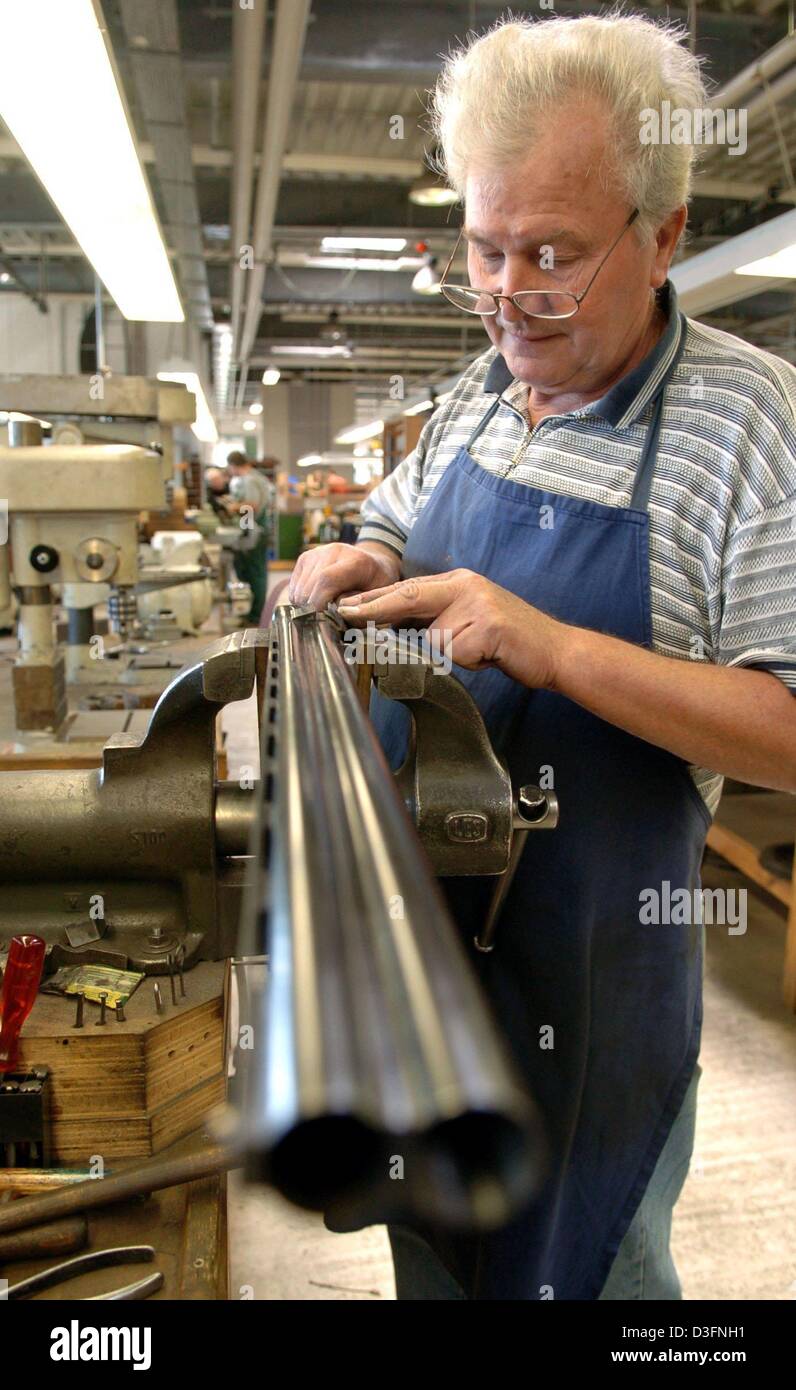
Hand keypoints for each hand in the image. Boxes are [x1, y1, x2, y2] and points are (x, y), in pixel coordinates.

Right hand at [288, 542, 400, 611]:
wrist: (372, 564)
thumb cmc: (375, 586)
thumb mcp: (377, 599)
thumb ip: (358, 608)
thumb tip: (335, 614)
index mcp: (356, 560)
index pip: (326, 579)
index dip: (319, 603)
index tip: (321, 621)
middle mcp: (334, 551)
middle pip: (310, 586)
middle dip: (312, 610)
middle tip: (323, 623)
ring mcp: (317, 552)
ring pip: (299, 589)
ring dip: (306, 607)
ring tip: (322, 611)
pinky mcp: (305, 558)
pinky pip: (294, 588)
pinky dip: (300, 601)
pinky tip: (316, 602)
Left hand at [337, 568, 565, 689]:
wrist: (555, 651)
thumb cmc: (508, 643)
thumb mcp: (468, 623)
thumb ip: (435, 621)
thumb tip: (391, 629)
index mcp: (458, 582)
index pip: (408, 589)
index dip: (376, 598)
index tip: (347, 606)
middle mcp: (466, 585)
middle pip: (410, 595)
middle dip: (375, 607)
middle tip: (345, 613)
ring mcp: (478, 602)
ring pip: (436, 637)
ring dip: (453, 654)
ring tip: (482, 652)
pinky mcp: (490, 624)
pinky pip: (458, 652)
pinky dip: (470, 661)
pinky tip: (491, 655)